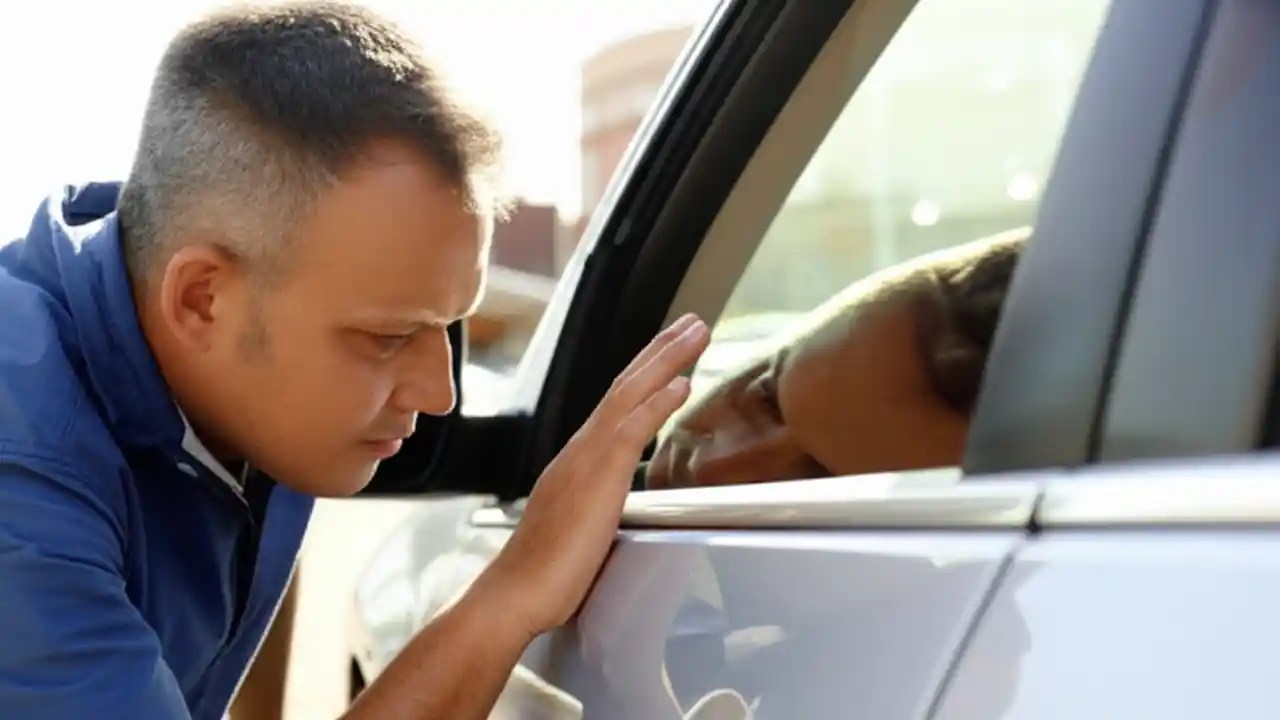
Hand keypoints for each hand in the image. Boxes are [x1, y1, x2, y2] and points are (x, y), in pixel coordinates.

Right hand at [476, 314, 709, 638]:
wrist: (517, 592)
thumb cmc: (545, 571)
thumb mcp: (580, 527)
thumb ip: (598, 505)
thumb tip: (611, 505)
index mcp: (579, 459)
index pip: (618, 404)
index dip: (645, 374)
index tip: (670, 353)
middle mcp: (581, 449)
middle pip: (626, 385)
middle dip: (661, 351)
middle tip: (692, 323)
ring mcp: (587, 458)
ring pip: (631, 394)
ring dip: (667, 360)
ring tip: (696, 332)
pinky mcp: (597, 477)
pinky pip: (632, 428)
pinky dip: (657, 402)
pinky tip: (681, 382)